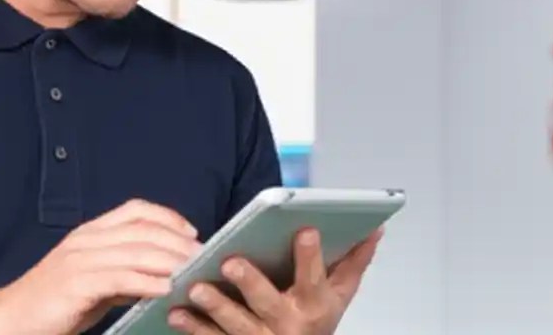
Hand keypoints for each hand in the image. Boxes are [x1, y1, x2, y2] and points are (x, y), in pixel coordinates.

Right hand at [0, 199, 201, 334]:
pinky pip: (122, 277)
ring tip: (194, 272)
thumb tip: (158, 274)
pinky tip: (167, 289)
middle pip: (144, 229)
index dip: (167, 216)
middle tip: (204, 256)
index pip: (135, 210)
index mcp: (89, 233)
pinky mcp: (78, 283)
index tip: (191, 232)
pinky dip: (149, 281)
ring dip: (171, 261)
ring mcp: (81, 259)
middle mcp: (86, 240)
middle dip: (178, 241)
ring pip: (138, 251)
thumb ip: (120, 272)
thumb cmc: (52, 303)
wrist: (8, 319)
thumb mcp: (91, 281)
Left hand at [167, 226, 383, 334]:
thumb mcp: (340, 295)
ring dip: (215, 306)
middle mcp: (288, 324)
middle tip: (231, 262)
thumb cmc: (317, 322)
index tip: (305, 230)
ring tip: (196, 287)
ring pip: (235, 324)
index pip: (314, 277)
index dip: (310, 256)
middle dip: (250, 282)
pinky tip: (177, 312)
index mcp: (314, 305)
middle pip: (267, 302)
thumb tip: (375, 228)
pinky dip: (194, 327)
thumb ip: (355, 261)